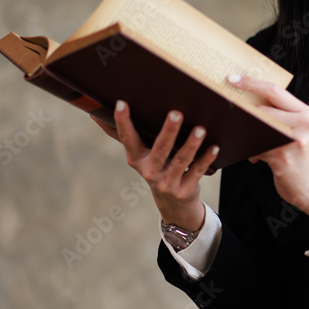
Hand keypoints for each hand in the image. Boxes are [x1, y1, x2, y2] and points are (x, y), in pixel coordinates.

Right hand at [91, 101, 218, 230]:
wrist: (174, 204)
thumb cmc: (155, 168)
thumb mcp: (138, 154)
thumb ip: (122, 134)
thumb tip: (93, 114)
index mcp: (136, 159)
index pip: (128, 138)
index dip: (123, 122)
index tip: (121, 103)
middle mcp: (150, 172)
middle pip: (159, 149)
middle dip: (168, 131)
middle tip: (176, 113)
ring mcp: (168, 183)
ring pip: (181, 161)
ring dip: (191, 144)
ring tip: (200, 129)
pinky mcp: (185, 190)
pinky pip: (197, 172)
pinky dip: (206, 159)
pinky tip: (214, 147)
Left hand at [229, 74, 308, 229]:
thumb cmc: (297, 157)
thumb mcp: (296, 131)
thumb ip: (281, 115)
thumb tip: (248, 101)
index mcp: (304, 112)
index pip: (275, 90)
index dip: (251, 82)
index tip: (232, 78)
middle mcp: (302, 123)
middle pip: (263, 108)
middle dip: (243, 109)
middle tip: (224, 106)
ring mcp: (294, 140)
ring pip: (258, 127)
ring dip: (246, 132)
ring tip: (243, 137)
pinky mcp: (282, 157)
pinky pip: (257, 147)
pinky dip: (252, 153)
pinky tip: (255, 158)